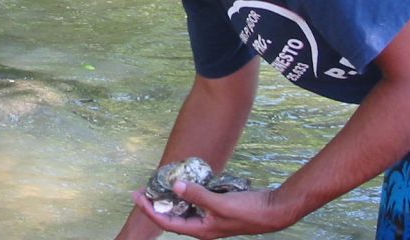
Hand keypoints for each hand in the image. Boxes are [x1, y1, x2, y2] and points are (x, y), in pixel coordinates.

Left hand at [132, 182, 296, 238]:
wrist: (272, 210)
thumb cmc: (248, 211)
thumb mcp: (219, 203)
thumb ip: (197, 195)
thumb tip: (175, 186)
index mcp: (201, 230)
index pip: (167, 222)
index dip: (150, 209)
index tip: (137, 196)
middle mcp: (203, 225)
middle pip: (173, 216)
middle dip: (157, 203)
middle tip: (144, 188)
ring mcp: (210, 217)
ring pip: (184, 208)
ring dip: (172, 197)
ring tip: (160, 182)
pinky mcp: (217, 207)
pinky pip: (197, 200)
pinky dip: (188, 191)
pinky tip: (185, 180)